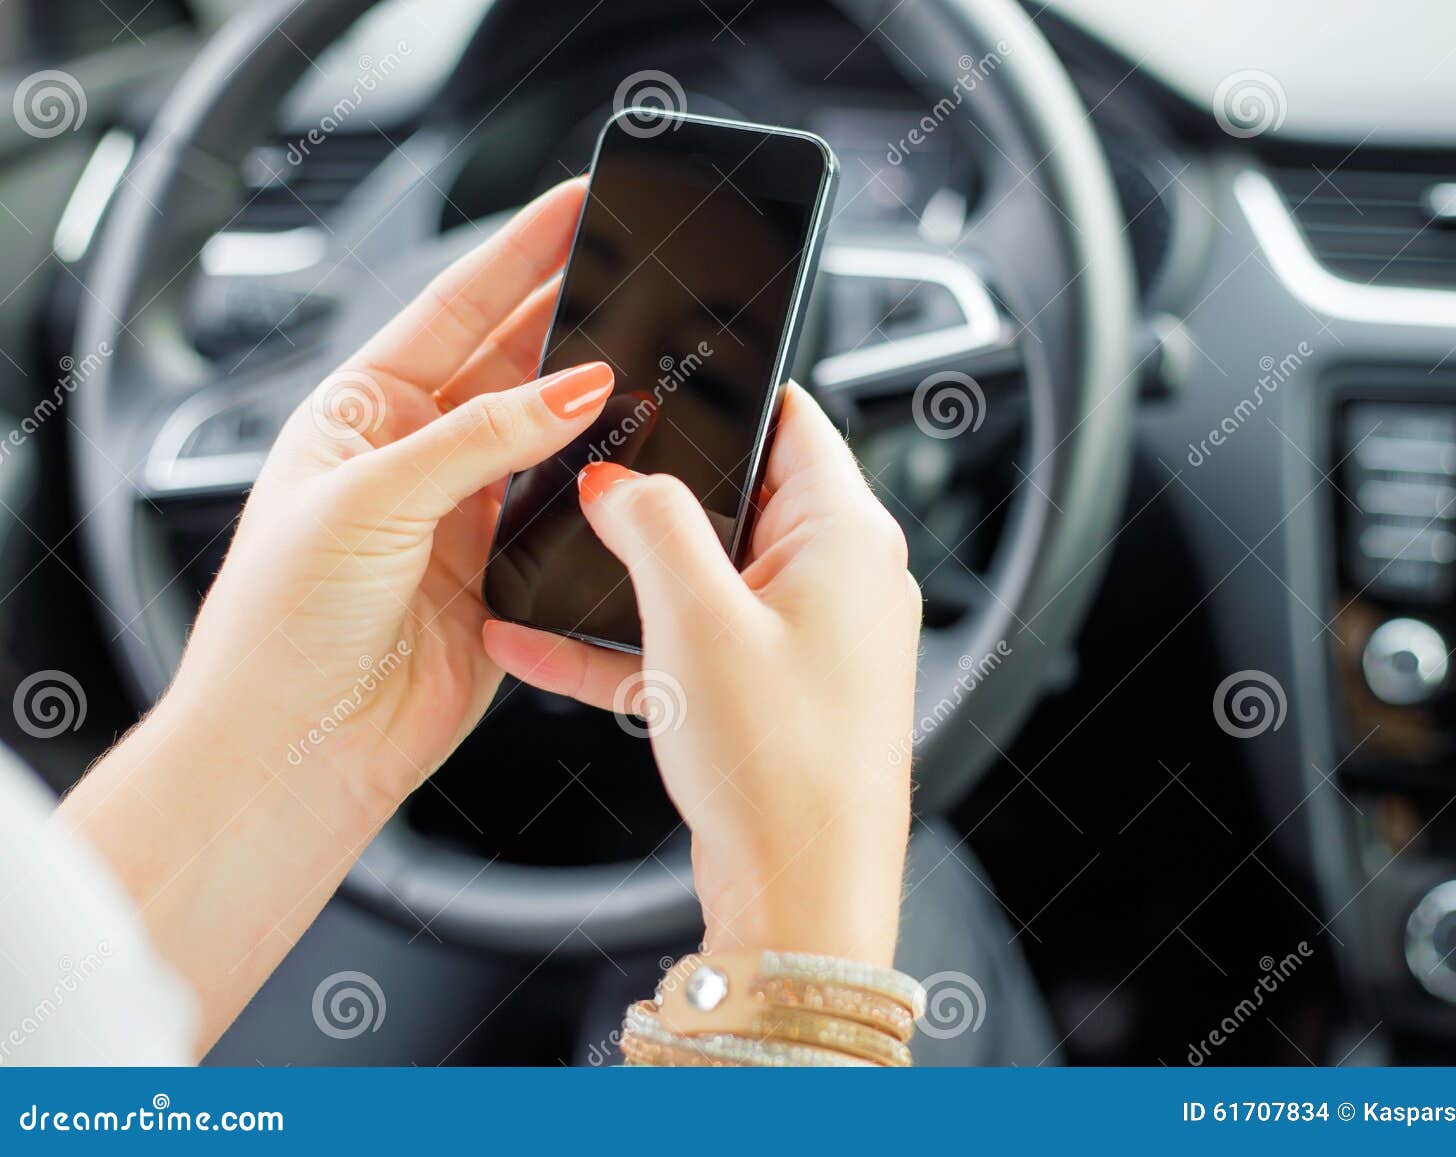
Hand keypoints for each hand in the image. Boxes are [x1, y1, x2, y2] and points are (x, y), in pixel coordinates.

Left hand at [167, 177, 610, 810]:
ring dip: (592, 403)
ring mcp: (461, 515)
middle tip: (638, 271)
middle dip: (570, 314)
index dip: (517, 254)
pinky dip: (599, 485)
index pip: (452, 309)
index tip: (575, 209)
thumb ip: (480, 439)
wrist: (296, 744)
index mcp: (361, 412)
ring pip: (546, 436)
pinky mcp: (502, 575)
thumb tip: (572, 388)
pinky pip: (563, 511)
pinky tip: (633, 460)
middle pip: (509, 360)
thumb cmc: (282, 622)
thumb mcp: (370, 499)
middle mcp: (414, 455)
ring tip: (651, 359)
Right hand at [483, 386, 921, 966]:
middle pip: (741, 497)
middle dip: (658, 493)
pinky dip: (633, 645)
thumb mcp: (696, 616)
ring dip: (632, 579)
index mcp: (847, 533)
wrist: (805, 898)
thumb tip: (619, 480)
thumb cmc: (782, 765)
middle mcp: (844, 579)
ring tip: (548, 565)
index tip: (652, 387)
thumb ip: (652, 523)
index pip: (790, 417)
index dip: (719, 394)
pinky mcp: (781, 694)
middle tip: (582, 477)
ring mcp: (814, 641)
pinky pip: (698, 647)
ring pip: (710, 578)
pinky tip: (542, 648)